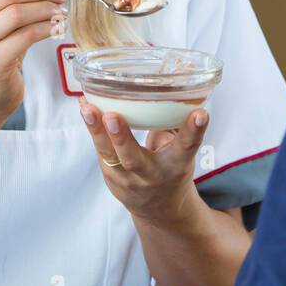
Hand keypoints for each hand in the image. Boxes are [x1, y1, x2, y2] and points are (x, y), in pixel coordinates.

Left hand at [79, 97, 209, 223]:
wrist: (160, 210)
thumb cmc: (172, 168)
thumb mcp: (183, 149)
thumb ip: (180, 119)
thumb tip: (184, 75)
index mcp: (177, 164)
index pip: (187, 146)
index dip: (194, 130)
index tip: (200, 114)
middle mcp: (152, 174)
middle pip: (134, 158)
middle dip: (122, 136)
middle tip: (113, 116)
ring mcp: (127, 178)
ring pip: (109, 155)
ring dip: (96, 130)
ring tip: (87, 108)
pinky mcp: (110, 176)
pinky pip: (99, 148)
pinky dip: (92, 127)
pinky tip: (85, 105)